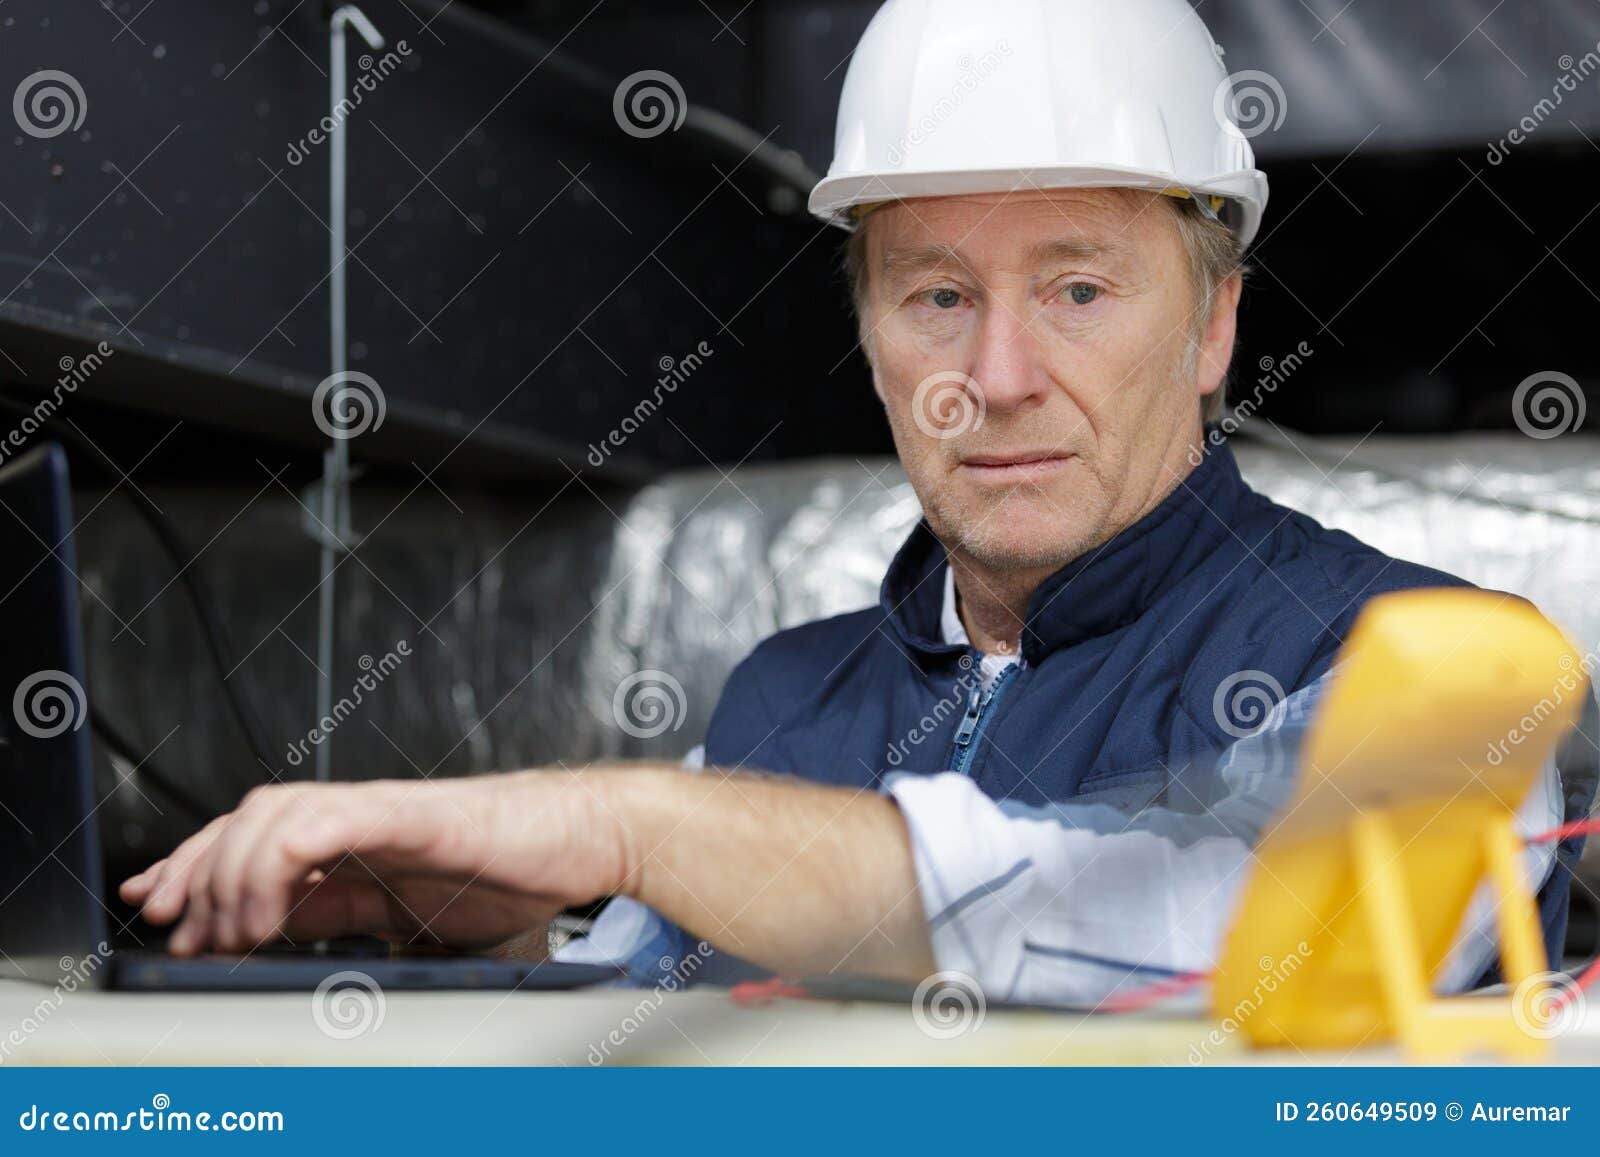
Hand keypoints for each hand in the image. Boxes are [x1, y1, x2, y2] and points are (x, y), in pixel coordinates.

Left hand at [118, 771, 629, 955]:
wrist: (589, 837)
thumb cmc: (521, 871)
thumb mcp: (414, 916)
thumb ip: (348, 918)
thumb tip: (282, 948)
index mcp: (359, 840)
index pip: (256, 842)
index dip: (198, 871)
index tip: (163, 910)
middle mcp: (360, 817)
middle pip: (248, 820)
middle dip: (195, 870)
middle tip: (174, 924)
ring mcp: (382, 809)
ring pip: (272, 813)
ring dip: (230, 873)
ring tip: (226, 929)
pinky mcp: (409, 811)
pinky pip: (325, 821)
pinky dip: (279, 859)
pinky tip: (272, 906)